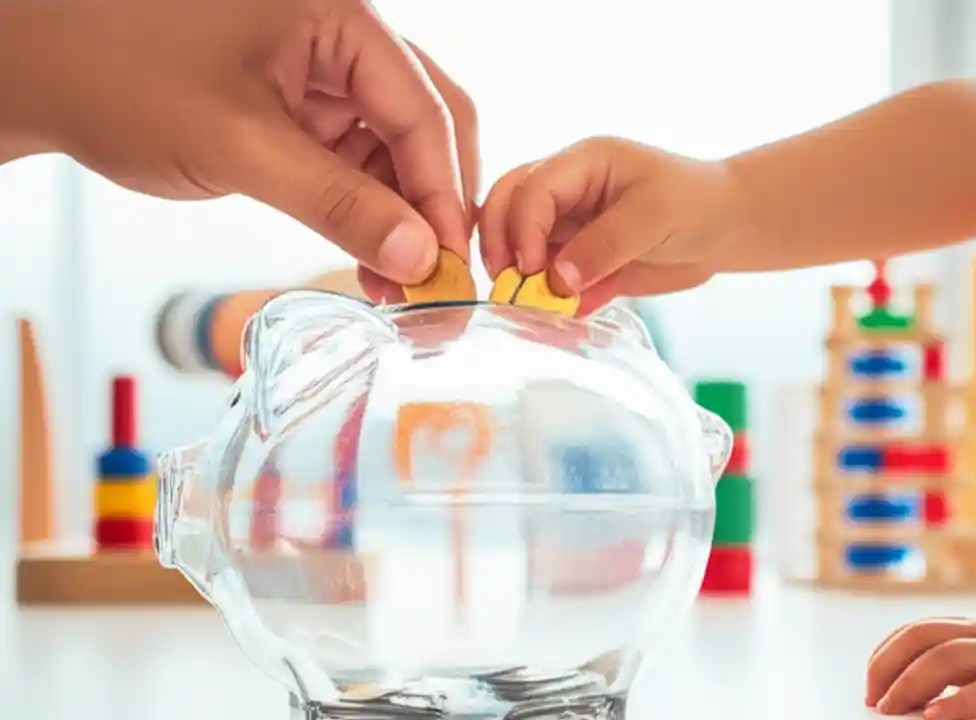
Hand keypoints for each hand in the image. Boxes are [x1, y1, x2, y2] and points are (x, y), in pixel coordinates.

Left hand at [1, 0, 476, 298]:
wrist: (41, 72)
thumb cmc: (118, 75)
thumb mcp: (239, 145)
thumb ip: (336, 202)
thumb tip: (418, 256)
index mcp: (337, 14)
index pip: (422, 106)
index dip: (442, 189)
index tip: (451, 260)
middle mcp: (339, 36)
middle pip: (423, 120)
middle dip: (432, 200)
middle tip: (438, 274)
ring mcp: (318, 71)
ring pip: (392, 147)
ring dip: (400, 214)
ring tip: (398, 283)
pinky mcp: (296, 107)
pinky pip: (352, 159)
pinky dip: (364, 209)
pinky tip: (369, 258)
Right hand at [478, 137, 739, 315]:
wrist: (727, 228)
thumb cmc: (696, 203)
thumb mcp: (653, 216)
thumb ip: (604, 245)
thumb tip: (557, 280)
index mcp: (580, 164)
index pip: (531, 188)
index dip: (523, 227)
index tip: (531, 267)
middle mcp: (566, 192)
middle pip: (506, 208)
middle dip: (499, 244)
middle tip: (508, 284)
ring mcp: (570, 228)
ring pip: (520, 247)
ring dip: (517, 277)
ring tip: (528, 306)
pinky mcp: (581, 264)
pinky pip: (551, 283)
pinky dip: (547, 302)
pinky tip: (554, 320)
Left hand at [865, 605, 975, 718]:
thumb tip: (945, 684)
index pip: (921, 628)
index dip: (887, 651)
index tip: (872, 678)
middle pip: (921, 637)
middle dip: (886, 666)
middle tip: (872, 699)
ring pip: (945, 658)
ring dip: (908, 684)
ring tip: (889, 709)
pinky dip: (958, 703)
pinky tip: (936, 717)